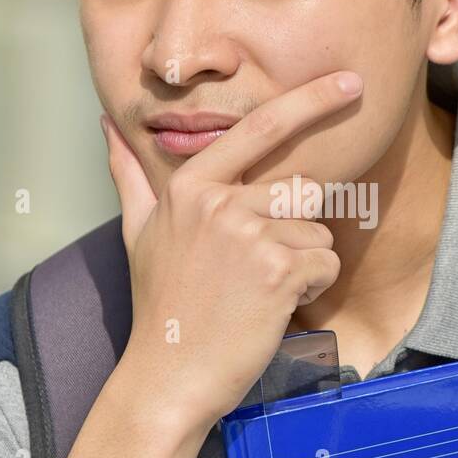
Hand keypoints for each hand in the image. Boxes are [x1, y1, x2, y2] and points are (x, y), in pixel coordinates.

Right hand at [101, 71, 362, 433]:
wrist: (168, 376)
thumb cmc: (161, 306)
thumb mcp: (138, 233)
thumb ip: (130, 175)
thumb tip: (107, 126)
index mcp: (191, 186)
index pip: (260, 127)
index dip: (311, 100)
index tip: (350, 81)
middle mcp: (219, 202)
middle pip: (302, 189)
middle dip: (294, 231)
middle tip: (254, 274)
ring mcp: (248, 235)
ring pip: (317, 231)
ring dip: (303, 264)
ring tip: (258, 292)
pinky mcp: (277, 270)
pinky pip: (325, 263)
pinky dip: (310, 289)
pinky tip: (272, 308)